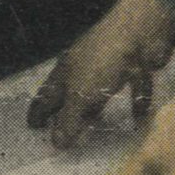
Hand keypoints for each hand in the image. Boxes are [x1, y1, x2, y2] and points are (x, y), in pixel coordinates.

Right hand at [27, 0, 174, 148]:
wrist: (141, 30)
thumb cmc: (103, 60)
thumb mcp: (81, 93)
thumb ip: (69, 118)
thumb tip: (55, 145)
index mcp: (66, 71)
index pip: (46, 94)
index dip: (39, 111)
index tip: (33, 127)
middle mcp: (85, 69)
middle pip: (72, 96)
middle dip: (67, 115)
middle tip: (62, 136)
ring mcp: (111, 69)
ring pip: (99, 94)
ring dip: (96, 112)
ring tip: (92, 133)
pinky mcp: (135, 70)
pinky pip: (132, 91)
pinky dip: (134, 106)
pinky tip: (137, 122)